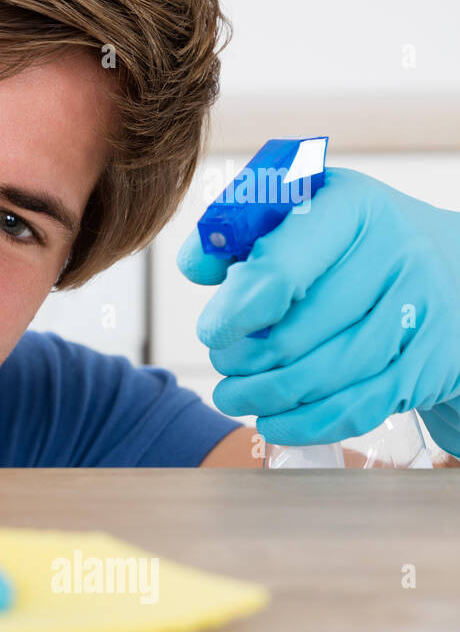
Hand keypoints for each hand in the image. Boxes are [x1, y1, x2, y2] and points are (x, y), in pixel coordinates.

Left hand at [177, 168, 459, 454]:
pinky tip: (273, 422)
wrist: (453, 271)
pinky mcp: (435, 362)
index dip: (235, 312)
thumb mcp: (300, 219)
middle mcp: (397, 253)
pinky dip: (305, 424)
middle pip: (295, 335)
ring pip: (323, 377)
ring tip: (233, 395)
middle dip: (243, 360)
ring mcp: (424, 310)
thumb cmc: (352, 247)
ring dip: (264, 396)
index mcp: (350, 207)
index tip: (213, 332)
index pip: (279, 271)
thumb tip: (196, 266)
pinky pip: (358, 408)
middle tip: (223, 363)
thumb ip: (237, 237)